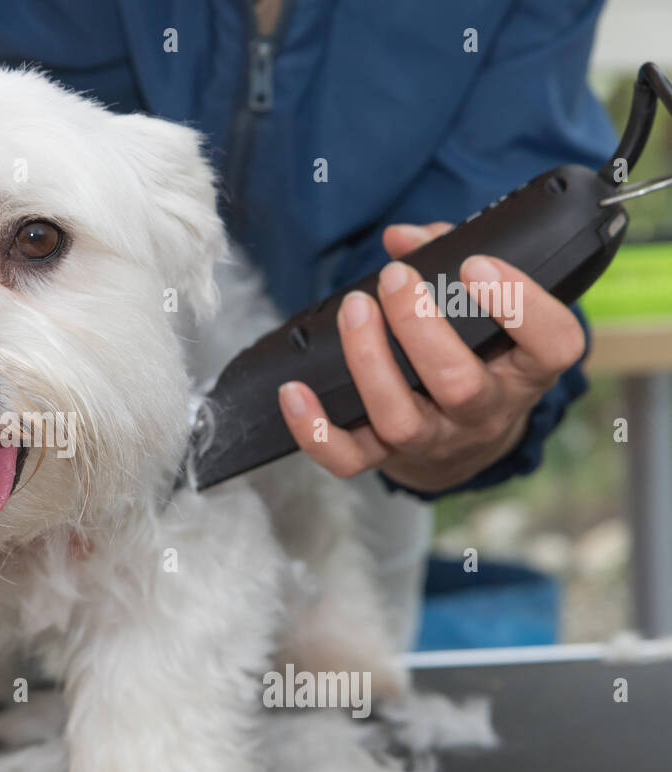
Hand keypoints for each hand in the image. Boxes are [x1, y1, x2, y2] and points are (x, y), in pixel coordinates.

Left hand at [276, 222, 586, 492]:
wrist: (464, 439)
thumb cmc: (478, 350)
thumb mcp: (487, 307)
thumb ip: (452, 258)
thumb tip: (401, 237)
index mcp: (527, 369)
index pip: (554, 345)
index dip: (521, 305)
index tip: (476, 264)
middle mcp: (485, 411)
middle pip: (459, 385)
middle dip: (421, 327)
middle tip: (394, 278)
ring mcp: (435, 439)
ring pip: (401, 420)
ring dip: (370, 362)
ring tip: (353, 310)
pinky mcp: (386, 459)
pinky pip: (347, 458)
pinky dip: (314, 429)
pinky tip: (293, 392)